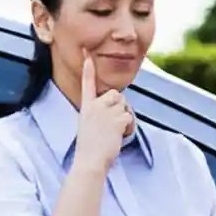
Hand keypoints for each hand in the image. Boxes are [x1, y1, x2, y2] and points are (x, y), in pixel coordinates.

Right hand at [71, 50, 133, 174]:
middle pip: (116, 94)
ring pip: (124, 105)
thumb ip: (100, 115)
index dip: (88, 69)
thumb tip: (116, 112)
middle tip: (113, 124)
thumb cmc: (90, 149)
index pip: (87, 84)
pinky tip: (120, 136)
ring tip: (115, 133)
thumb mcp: (89, 127)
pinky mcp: (117, 119)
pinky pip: (130, 117)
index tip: (87, 55)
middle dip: (119, 106)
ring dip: (124, 117)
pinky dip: (129, 127)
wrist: (90, 160)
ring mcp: (106, 112)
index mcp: (86, 108)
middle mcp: (95, 106)